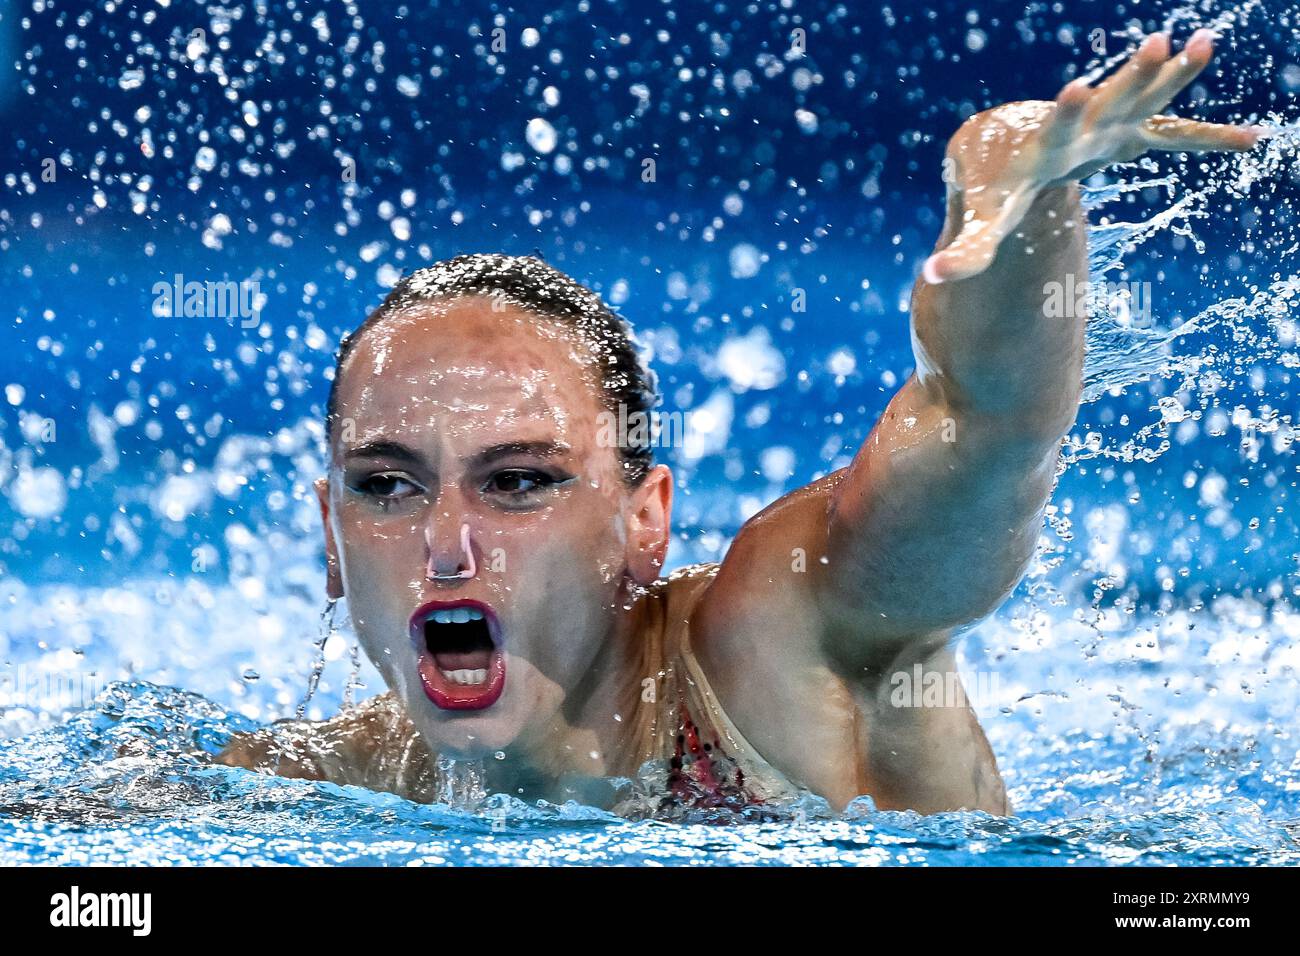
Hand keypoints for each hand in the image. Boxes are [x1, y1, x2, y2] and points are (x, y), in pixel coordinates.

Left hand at [923, 29, 1266, 284]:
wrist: (1007, 148)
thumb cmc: (996, 187)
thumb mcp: (988, 219)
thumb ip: (967, 250)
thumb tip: (932, 276)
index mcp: (1047, 146)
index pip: (1057, 125)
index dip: (1067, 112)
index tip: (1075, 88)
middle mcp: (1081, 127)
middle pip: (1110, 98)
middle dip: (1133, 74)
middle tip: (1157, 41)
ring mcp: (1108, 125)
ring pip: (1146, 96)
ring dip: (1174, 74)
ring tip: (1204, 41)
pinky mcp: (1128, 133)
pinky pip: (1173, 135)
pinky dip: (1206, 140)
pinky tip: (1250, 141)